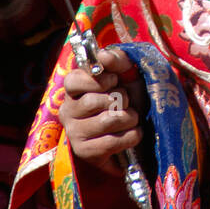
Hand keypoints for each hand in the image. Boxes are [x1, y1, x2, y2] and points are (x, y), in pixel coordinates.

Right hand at [60, 46, 145, 175]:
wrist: (142, 130)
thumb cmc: (130, 96)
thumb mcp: (128, 73)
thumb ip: (117, 60)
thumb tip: (103, 56)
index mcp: (74, 88)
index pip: (73, 80)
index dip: (97, 80)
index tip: (114, 80)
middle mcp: (67, 110)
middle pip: (91, 102)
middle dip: (119, 100)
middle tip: (125, 102)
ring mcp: (74, 133)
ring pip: (105, 121)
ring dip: (129, 118)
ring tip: (132, 118)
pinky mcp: (84, 152)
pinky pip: (110, 142)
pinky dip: (130, 136)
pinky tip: (133, 133)